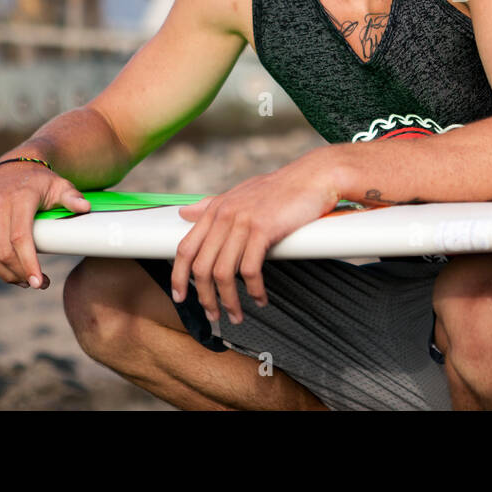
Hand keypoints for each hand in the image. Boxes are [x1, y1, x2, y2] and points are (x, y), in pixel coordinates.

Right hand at [0, 161, 90, 287]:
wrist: (12, 166)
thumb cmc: (40, 181)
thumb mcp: (60, 185)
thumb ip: (72, 197)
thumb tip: (85, 208)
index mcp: (20, 198)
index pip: (20, 238)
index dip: (28, 263)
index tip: (38, 282)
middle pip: (2, 252)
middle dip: (19, 274)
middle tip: (36, 284)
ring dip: (3, 274)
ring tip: (22, 281)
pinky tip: (2, 271)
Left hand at [170, 145, 351, 324]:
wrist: (313, 177)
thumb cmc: (281, 187)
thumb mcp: (240, 193)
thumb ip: (211, 205)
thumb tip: (184, 213)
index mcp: (216, 209)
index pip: (185, 248)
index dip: (179, 276)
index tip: (180, 297)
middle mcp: (225, 215)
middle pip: (201, 267)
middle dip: (205, 297)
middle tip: (214, 315)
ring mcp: (243, 222)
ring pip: (223, 273)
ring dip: (229, 300)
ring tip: (237, 315)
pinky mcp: (263, 229)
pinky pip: (251, 270)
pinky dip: (254, 290)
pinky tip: (260, 299)